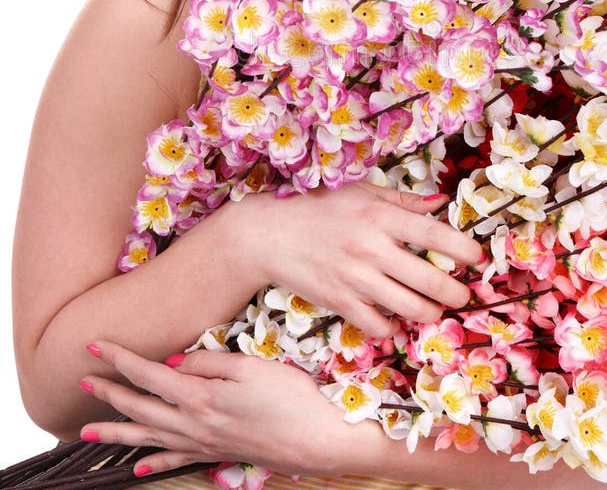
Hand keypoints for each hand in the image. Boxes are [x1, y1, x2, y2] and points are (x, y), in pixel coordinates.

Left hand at [81, 341, 352, 477]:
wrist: (317, 439)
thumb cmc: (290, 398)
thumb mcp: (250, 367)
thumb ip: (208, 364)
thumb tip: (172, 364)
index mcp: (199, 396)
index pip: (148, 374)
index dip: (119, 359)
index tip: (95, 346)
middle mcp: (193, 423)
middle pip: (140, 407)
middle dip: (108, 394)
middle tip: (81, 382)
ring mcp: (203, 443)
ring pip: (148, 437)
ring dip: (115, 433)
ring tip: (85, 433)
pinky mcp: (216, 454)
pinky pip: (174, 460)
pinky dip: (151, 462)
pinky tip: (136, 467)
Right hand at [229, 182, 481, 335]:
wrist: (269, 234)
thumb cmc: (317, 207)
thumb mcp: (359, 192)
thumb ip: (402, 200)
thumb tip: (440, 204)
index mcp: (378, 216)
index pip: (433, 235)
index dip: (462, 249)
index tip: (476, 258)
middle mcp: (370, 249)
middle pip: (429, 280)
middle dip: (455, 292)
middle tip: (461, 294)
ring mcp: (355, 279)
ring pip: (410, 308)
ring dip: (430, 311)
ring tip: (434, 306)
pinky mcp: (340, 303)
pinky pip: (379, 326)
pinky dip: (393, 326)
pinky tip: (396, 317)